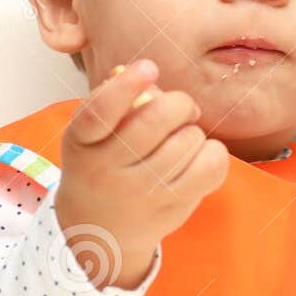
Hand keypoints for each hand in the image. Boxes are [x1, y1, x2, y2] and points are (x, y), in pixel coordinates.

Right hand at [53, 58, 228, 289]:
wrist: (99, 229)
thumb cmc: (101, 164)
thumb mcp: (90, 134)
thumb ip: (113, 100)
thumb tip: (148, 74)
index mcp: (81, 142)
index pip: (100, 111)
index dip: (126, 86)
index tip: (149, 67)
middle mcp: (107, 169)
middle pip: (156, 120)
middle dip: (180, 103)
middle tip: (180, 108)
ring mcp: (141, 192)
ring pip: (188, 140)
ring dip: (192, 130)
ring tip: (181, 139)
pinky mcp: (171, 207)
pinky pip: (211, 165)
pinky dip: (213, 152)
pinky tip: (199, 155)